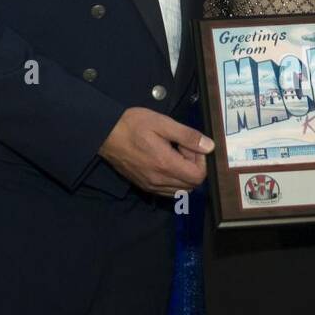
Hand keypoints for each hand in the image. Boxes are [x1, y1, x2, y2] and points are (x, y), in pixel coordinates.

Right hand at [99, 107, 213, 196]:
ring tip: (174, 154)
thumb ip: (188, 136)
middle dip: (194, 167)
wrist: (105, 134)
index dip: (201, 161)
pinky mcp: (144, 186)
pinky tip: (165, 162)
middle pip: (192, 185)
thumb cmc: (133, 125)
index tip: (190, 145)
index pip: (198, 176)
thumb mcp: (163, 123)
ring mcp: (150, 186)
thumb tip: (210, 147)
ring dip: (184, 174)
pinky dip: (174, 180)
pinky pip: (168, 191)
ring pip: (181, 190)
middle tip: (182, 148)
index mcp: (165, 165)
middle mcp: (159, 181)